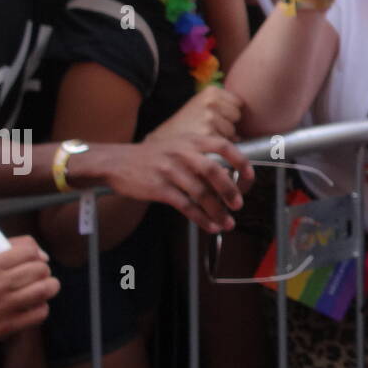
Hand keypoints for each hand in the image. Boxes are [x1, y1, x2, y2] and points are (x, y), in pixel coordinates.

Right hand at [0, 237, 58, 346]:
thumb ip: (9, 252)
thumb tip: (41, 255)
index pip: (29, 250)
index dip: (37, 254)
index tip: (37, 259)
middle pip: (40, 269)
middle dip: (42, 272)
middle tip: (36, 276)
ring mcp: (3, 306)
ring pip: (45, 289)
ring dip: (47, 288)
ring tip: (39, 289)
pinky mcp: (7, 325)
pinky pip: (40, 312)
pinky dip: (40, 308)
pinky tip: (31, 306)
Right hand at [97, 134, 253, 233]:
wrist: (117, 162)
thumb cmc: (154, 156)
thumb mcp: (178, 145)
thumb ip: (201, 155)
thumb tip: (230, 173)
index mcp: (191, 140)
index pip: (224, 146)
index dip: (241, 161)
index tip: (249, 178)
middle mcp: (183, 153)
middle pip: (214, 172)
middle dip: (230, 191)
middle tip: (239, 205)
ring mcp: (170, 170)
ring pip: (200, 193)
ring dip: (217, 211)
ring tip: (227, 223)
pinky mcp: (159, 188)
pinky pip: (185, 206)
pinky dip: (201, 218)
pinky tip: (210, 226)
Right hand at [151, 86, 243, 143]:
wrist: (160, 145)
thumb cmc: (182, 128)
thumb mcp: (199, 107)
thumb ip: (222, 107)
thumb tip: (246, 120)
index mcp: (211, 91)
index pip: (238, 103)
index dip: (228, 114)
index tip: (215, 117)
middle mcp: (211, 102)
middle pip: (237, 117)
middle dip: (227, 126)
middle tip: (206, 129)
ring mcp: (210, 118)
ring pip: (233, 132)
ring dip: (223, 138)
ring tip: (203, 137)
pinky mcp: (209, 135)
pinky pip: (226, 144)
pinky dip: (218, 148)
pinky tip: (203, 146)